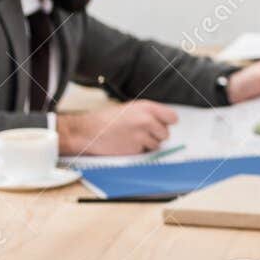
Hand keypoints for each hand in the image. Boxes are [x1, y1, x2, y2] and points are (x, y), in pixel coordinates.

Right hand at [57, 100, 178, 155]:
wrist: (88, 131)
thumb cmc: (107, 120)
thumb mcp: (131, 108)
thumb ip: (149, 113)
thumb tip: (164, 122)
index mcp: (147, 107)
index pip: (172, 117)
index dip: (168, 123)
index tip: (164, 126)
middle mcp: (147, 120)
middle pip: (165, 133)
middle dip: (156, 135)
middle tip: (143, 134)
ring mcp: (142, 135)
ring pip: (156, 144)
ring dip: (147, 144)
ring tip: (131, 138)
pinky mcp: (135, 149)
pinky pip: (145, 152)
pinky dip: (138, 151)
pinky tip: (126, 144)